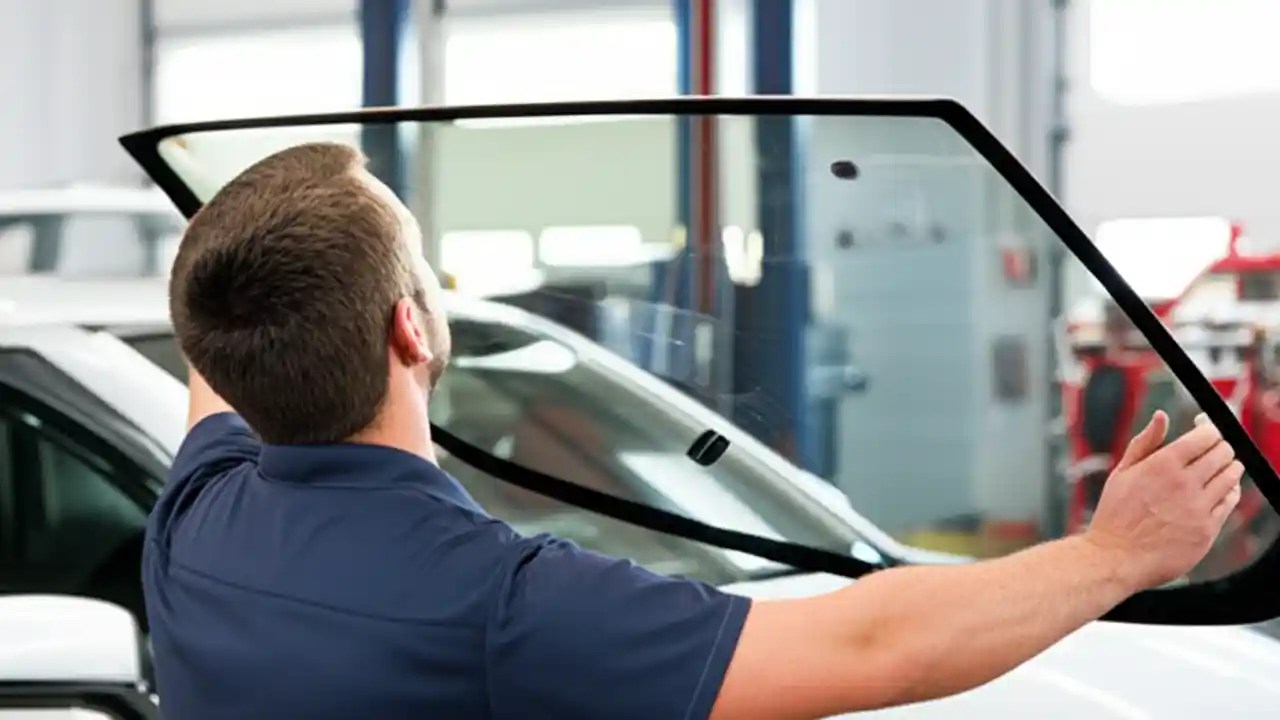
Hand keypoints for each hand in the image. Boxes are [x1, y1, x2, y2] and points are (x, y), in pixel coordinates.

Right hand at [1084, 410, 1243, 591]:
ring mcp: (1198, 508)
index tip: (1204, 430)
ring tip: (1216, 470)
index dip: (1209, 428)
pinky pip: (1231, 502)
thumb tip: (1161, 416)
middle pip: (1224, 452)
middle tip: (1211, 450)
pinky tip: (1217, 491)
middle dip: (1220, 447)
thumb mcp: (1122, 472)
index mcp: (1162, 465)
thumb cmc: (1115, 515)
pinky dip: (1229, 491)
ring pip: (1232, 476)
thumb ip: (1145, 442)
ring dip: (1228, 468)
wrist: (1116, 558)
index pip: (1206, 435)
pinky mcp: (1207, 530)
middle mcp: (1184, 484)